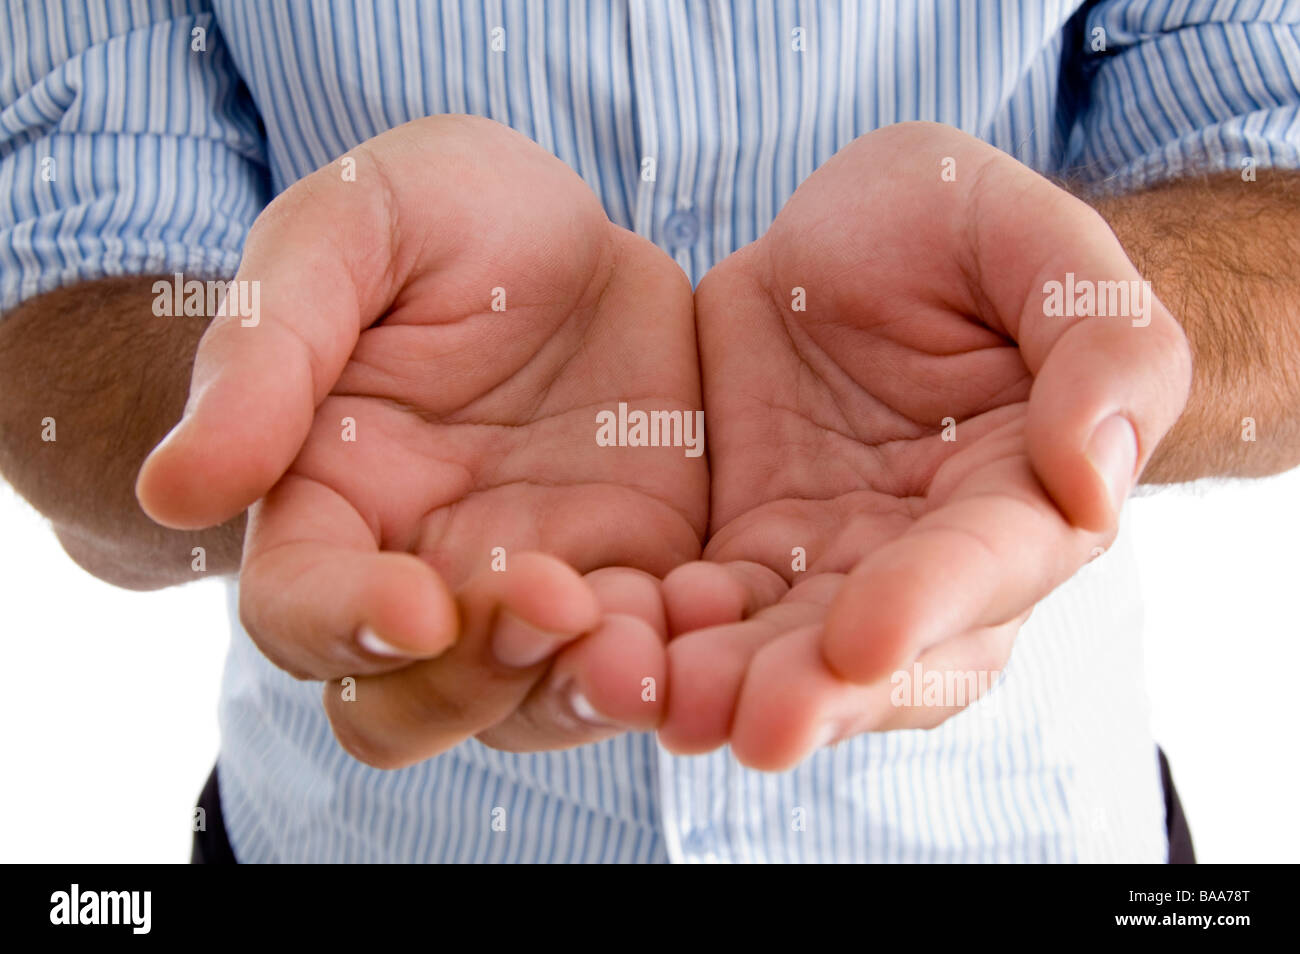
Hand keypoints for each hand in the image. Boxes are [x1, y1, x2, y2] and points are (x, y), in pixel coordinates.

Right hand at [138, 116, 704, 764]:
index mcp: (325, 500)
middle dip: (473, 681)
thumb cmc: (438, 217)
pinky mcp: (632, 573)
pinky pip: (646, 656)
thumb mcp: (351, 232)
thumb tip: (176, 493)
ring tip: (638, 647)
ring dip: (577, 693)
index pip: (297, 610)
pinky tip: (712, 613)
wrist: (572, 231)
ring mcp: (530, 582)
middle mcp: (418, 568)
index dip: (344, 624)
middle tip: (551, 600)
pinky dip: (672, 659)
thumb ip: (267, 348)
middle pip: (408, 704)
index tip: (418, 604)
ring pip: (529, 705)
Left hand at [660, 122, 1190, 769]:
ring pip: (794, 656)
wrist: (839, 233)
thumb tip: (1093, 481)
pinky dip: (675, 641)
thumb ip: (1099, 343)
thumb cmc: (952, 225)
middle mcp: (933, 555)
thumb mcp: (1027, 238)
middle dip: (826, 695)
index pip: (993, 565)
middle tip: (759, 728)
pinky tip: (626, 645)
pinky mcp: (751, 555)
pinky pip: (712, 616)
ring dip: (739, 693)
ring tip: (677, 710)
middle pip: (892, 654)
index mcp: (1023, 489)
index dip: (934, 604)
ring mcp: (835, 564)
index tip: (866, 640)